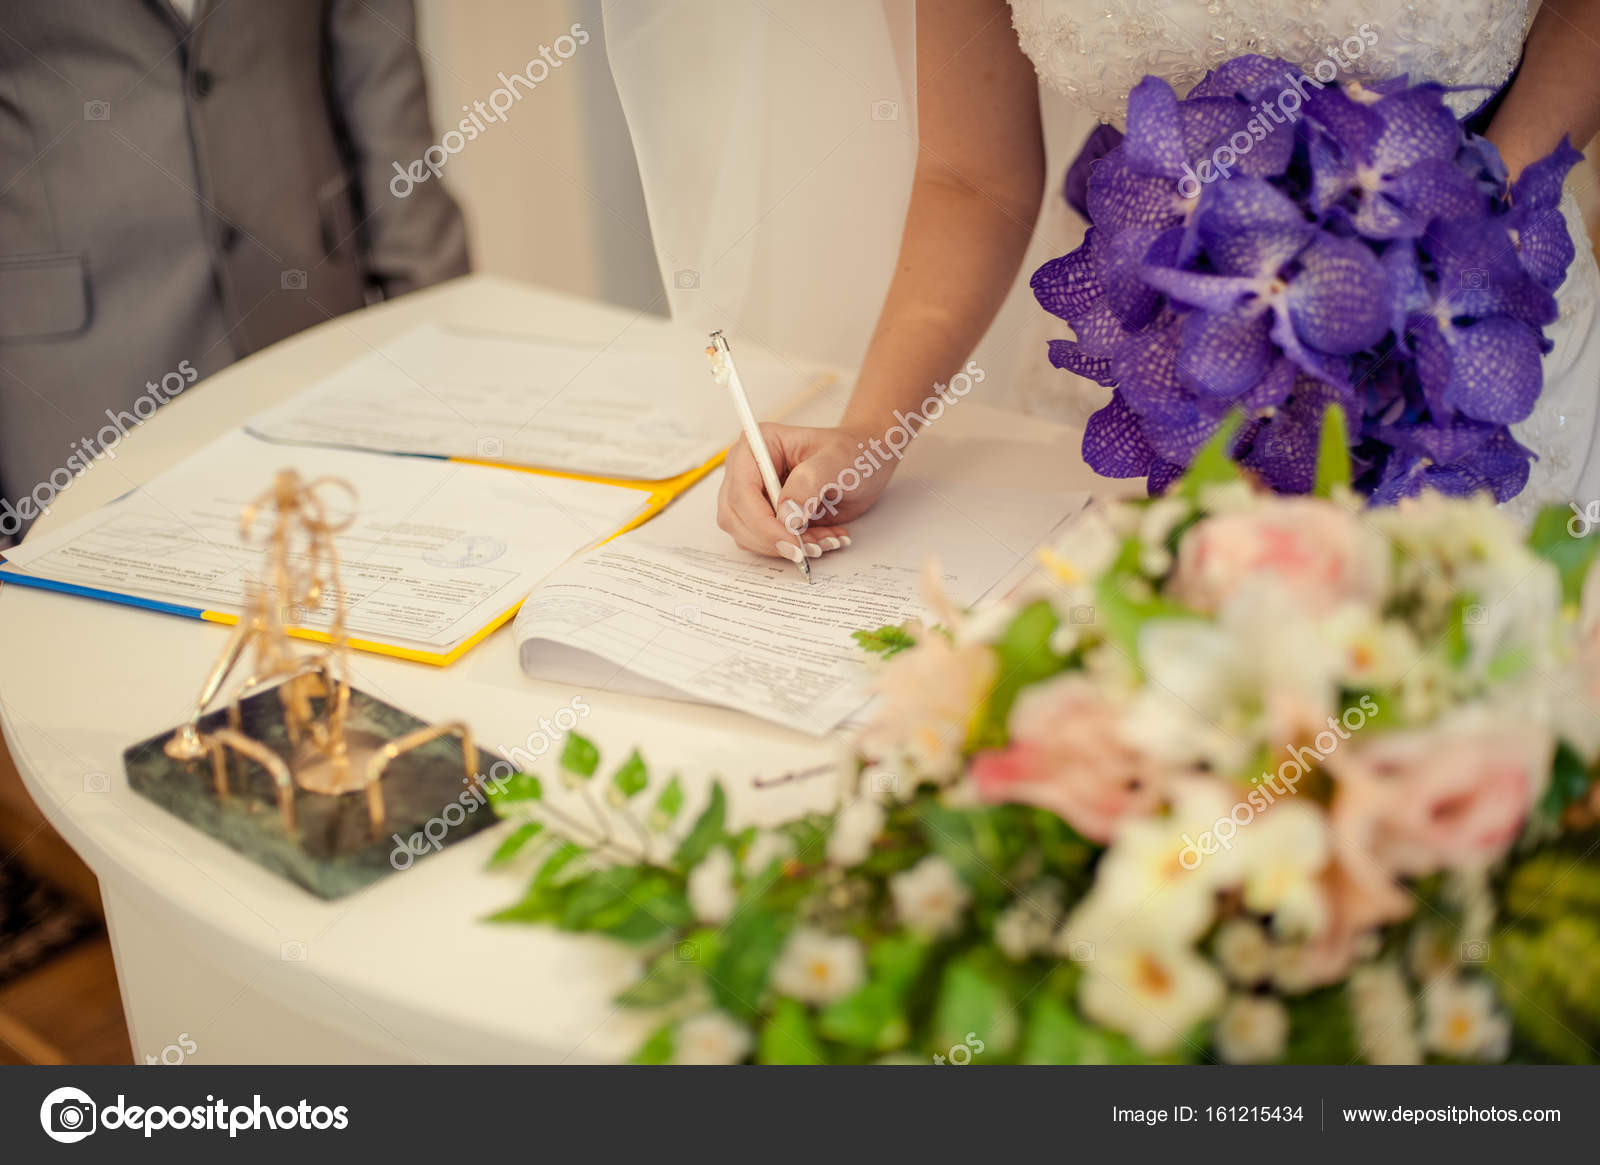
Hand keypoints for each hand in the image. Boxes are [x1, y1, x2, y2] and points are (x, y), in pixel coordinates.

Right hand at [716, 423, 897, 557]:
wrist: (864, 462)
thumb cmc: (851, 451)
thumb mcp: (836, 461)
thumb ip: (809, 484)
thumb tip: (786, 517)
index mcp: (758, 445)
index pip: (742, 490)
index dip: (762, 521)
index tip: (791, 539)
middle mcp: (748, 470)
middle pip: (735, 517)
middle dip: (770, 539)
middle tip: (806, 549)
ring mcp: (754, 495)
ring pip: (747, 535)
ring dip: (784, 546)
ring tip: (824, 540)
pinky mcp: (765, 515)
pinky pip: (765, 542)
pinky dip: (794, 548)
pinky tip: (822, 539)